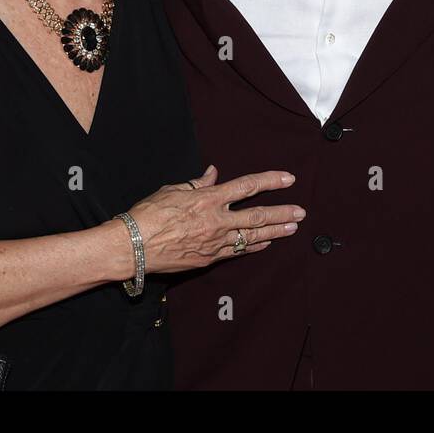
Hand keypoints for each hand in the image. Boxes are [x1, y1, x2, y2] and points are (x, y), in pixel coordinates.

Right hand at [119, 165, 304, 274]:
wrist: (132, 247)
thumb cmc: (147, 215)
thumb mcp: (172, 191)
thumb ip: (197, 184)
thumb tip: (212, 173)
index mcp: (208, 199)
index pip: (247, 186)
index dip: (270, 181)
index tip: (289, 179)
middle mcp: (216, 220)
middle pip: (257, 216)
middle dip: (282, 212)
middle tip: (301, 212)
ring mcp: (214, 242)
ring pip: (251, 236)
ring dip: (275, 232)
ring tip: (292, 228)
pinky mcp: (208, 259)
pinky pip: (236, 252)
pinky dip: (253, 247)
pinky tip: (265, 244)